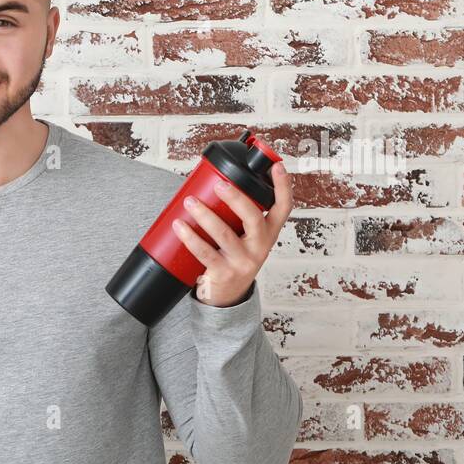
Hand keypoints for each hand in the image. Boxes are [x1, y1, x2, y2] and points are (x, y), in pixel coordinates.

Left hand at [171, 161, 292, 306]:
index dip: (283, 187)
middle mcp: (260, 247)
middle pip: (253, 217)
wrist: (227, 297)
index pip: (283, 208)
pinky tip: (180, 226)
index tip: (277, 166)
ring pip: (224, 234)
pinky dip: (190, 237)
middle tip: (218, 185)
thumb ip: (238, 216)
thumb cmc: (233, 259)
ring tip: (190, 202)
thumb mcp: (245, 238)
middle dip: (236, 198)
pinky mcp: (224, 273)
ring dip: (205, 215)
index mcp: (268, 234)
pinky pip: (205, 252)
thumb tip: (212, 182)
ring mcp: (243, 261)